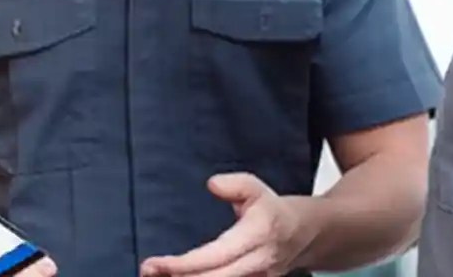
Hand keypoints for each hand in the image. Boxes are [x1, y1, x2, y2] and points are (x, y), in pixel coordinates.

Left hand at [139, 173, 314, 276]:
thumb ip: (236, 185)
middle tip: (147, 270)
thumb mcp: (257, 189)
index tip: (157, 264)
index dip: (185, 264)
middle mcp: (257, 264)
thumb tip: (212, 184)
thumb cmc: (274, 211)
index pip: (217, 256)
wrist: (305, 235)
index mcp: (258, 236)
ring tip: (154, 275)